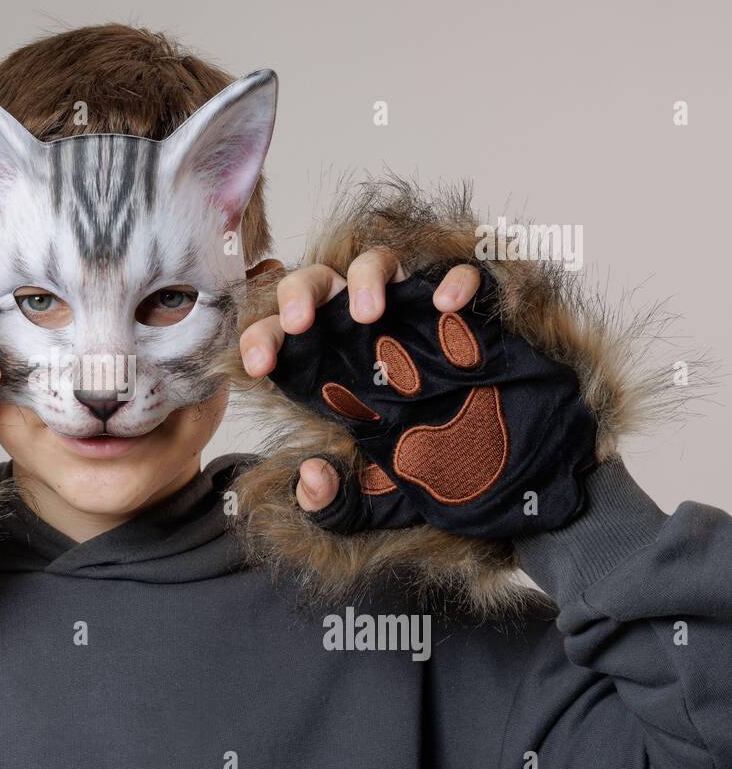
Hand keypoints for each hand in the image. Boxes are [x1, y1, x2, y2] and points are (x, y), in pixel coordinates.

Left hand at [237, 249, 480, 510]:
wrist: (511, 476)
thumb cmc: (433, 478)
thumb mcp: (373, 504)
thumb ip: (332, 504)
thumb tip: (310, 478)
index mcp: (330, 372)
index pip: (281, 339)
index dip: (261, 341)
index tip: (258, 366)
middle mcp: (364, 337)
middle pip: (317, 284)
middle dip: (298, 294)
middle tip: (300, 324)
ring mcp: (415, 320)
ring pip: (378, 263)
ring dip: (366, 277)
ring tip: (369, 314)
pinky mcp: (467, 317)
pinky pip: (460, 275)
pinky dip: (455, 280)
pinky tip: (448, 307)